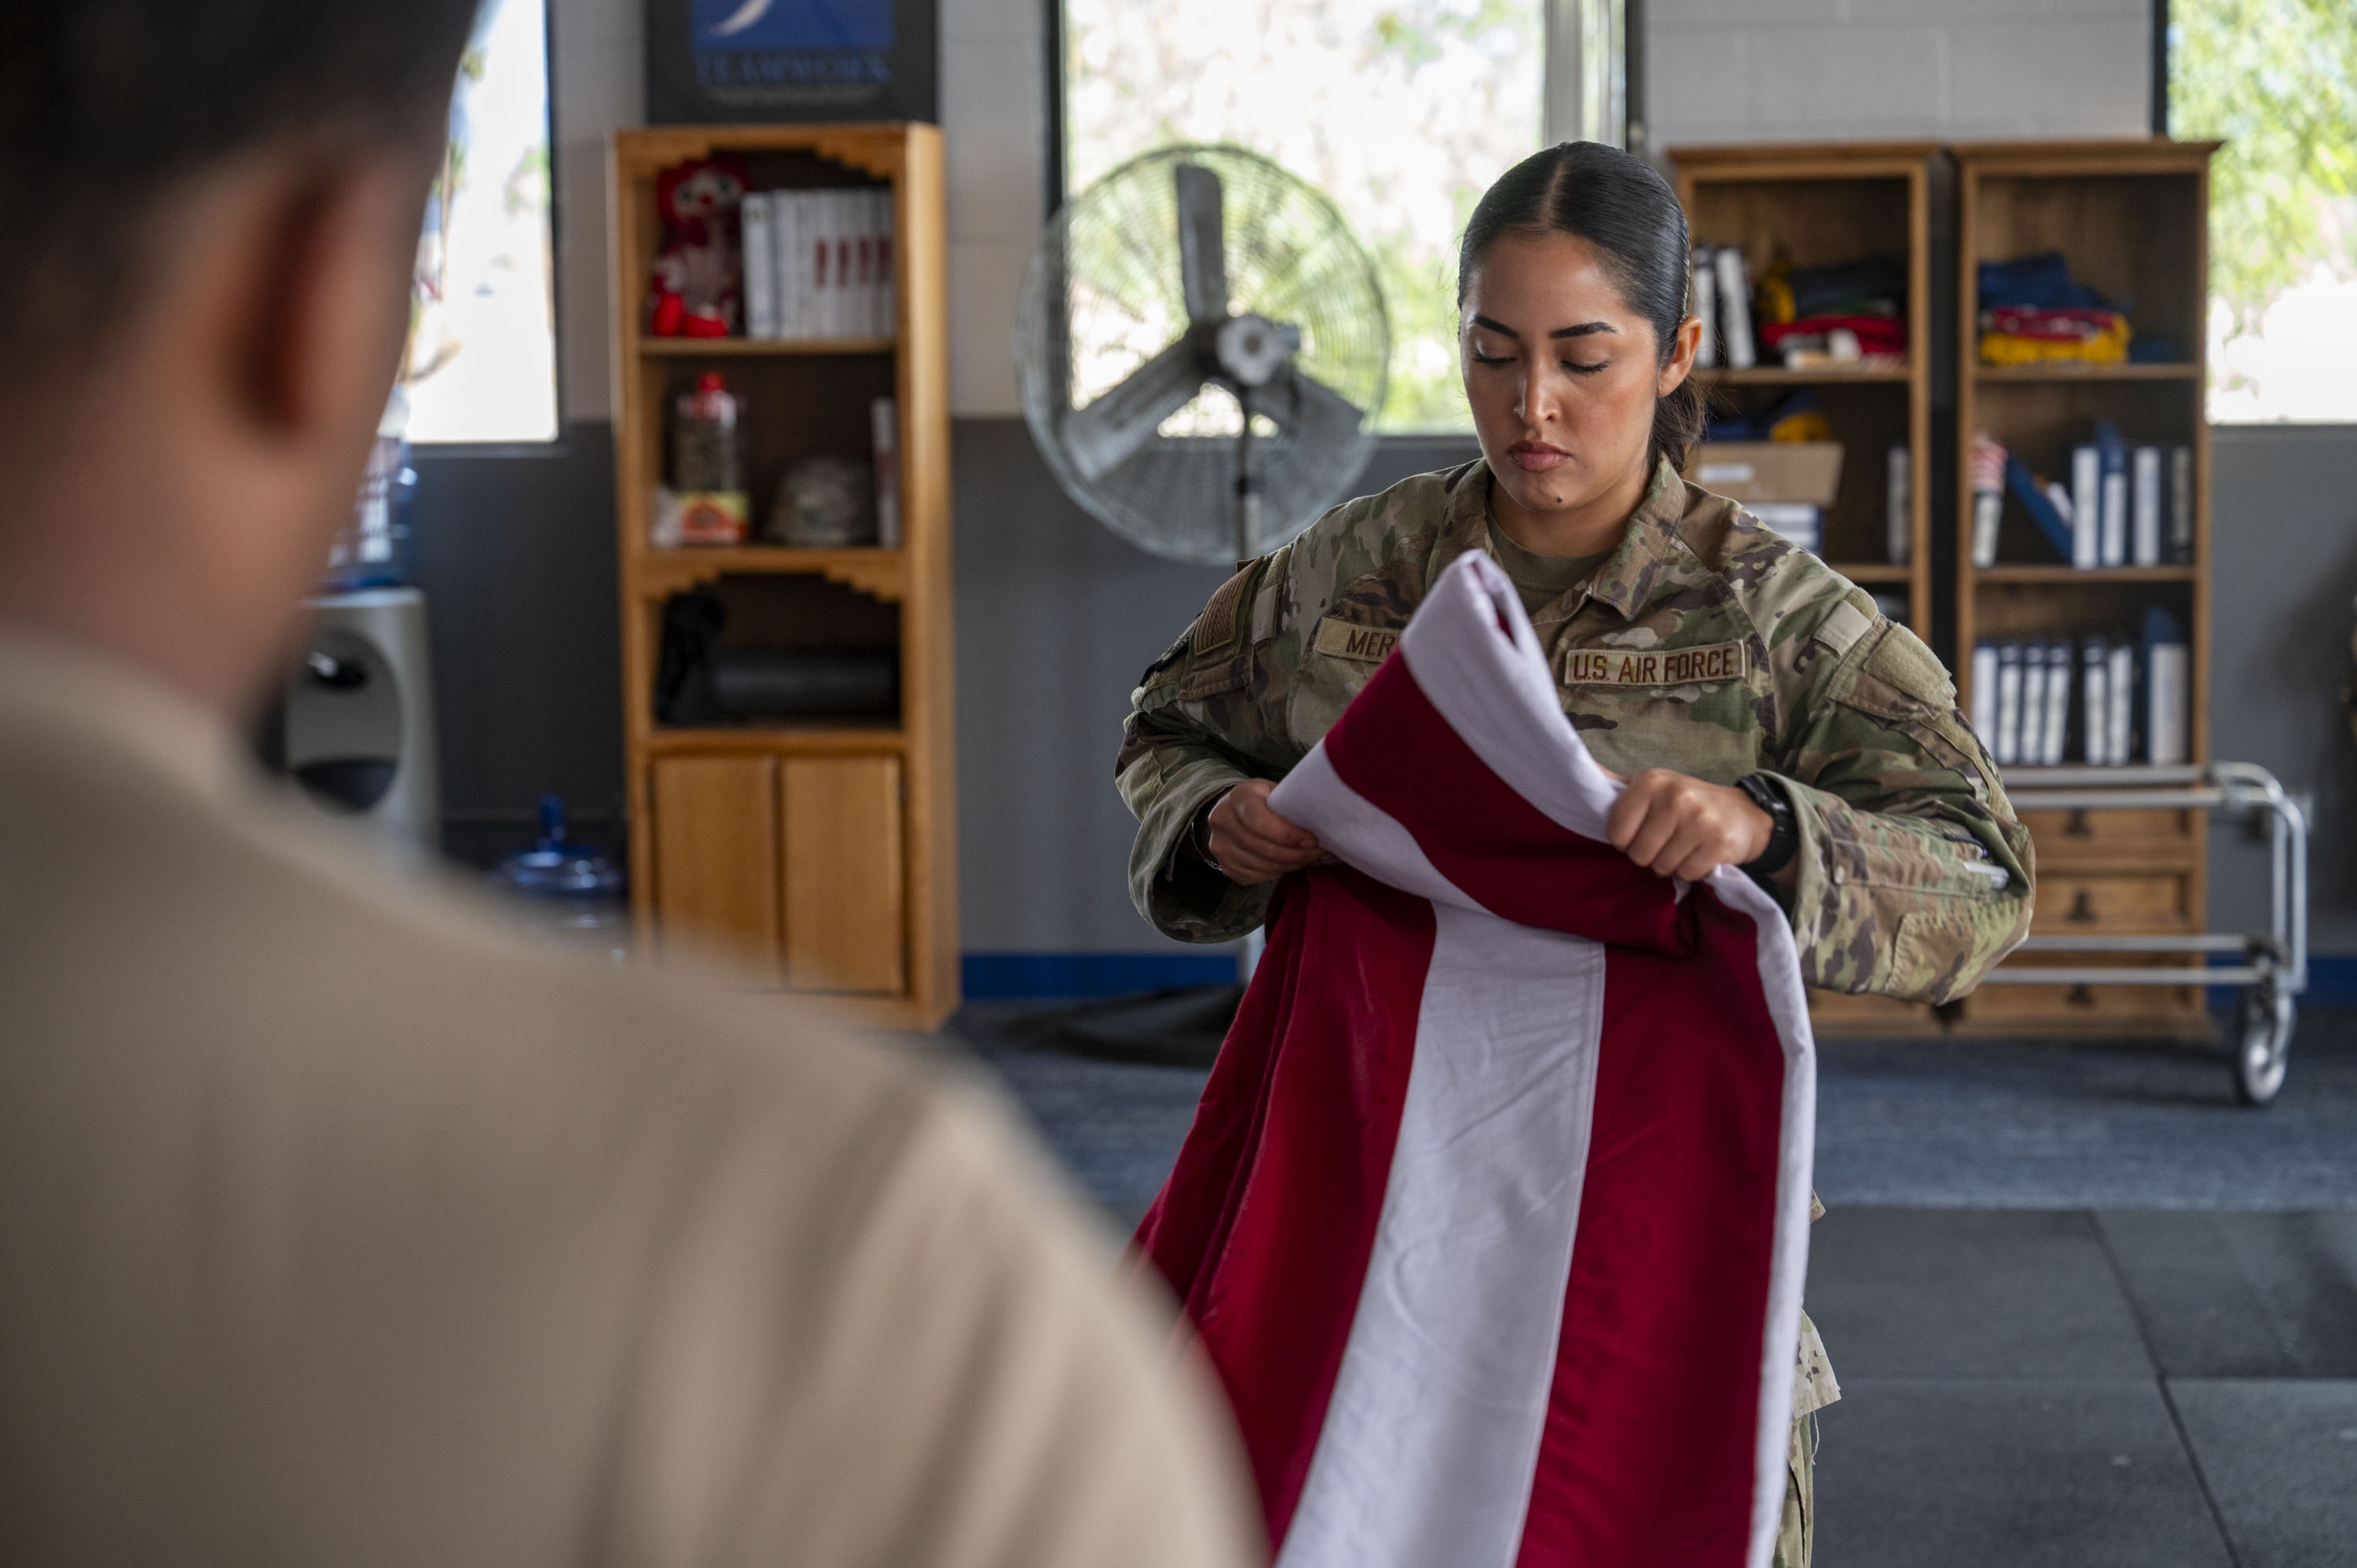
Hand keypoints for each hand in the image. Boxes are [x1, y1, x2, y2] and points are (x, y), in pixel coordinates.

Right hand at [1203, 780, 1329, 884]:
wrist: (1231, 810)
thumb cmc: (1260, 800)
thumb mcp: (1273, 791)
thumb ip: (1288, 806)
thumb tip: (1318, 825)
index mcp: (1238, 798)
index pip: (1260, 823)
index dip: (1289, 836)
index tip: (1312, 840)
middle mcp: (1222, 822)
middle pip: (1262, 848)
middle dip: (1295, 854)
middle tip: (1317, 853)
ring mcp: (1220, 847)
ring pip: (1261, 866)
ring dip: (1289, 866)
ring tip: (1307, 859)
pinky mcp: (1225, 866)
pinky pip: (1256, 877)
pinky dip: (1277, 874)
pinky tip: (1290, 865)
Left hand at [1605, 769, 1773, 880]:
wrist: (1745, 814)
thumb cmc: (1688, 804)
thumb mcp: (1654, 787)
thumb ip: (1617, 786)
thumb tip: (1579, 770)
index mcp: (1650, 782)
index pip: (1616, 833)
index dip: (1626, 841)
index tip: (1642, 833)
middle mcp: (1674, 797)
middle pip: (1638, 855)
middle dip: (1650, 855)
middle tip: (1668, 840)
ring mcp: (1698, 819)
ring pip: (1661, 868)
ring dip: (1671, 864)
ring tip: (1685, 846)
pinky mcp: (1718, 843)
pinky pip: (1686, 874)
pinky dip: (1692, 871)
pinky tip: (1700, 853)